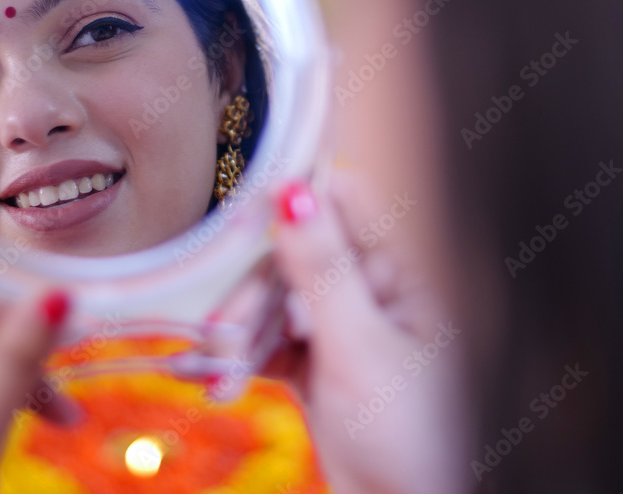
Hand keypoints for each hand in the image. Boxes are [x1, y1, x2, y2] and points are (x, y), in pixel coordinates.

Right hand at [192, 171, 466, 493]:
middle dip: (255, 295)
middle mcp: (368, 294)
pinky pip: (271, 347)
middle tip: (223, 332)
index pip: (344, 204)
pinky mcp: (317, 369)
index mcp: (394, 274)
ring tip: (219, 373)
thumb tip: (295, 189)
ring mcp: (341, 332)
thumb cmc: (406, 433)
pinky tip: (216, 380)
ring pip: (276, 306)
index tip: (242, 209)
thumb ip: (323, 268)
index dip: (295, 199)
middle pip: (295, 262)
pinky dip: (245, 362)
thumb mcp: (359, 345)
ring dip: (244, 335)